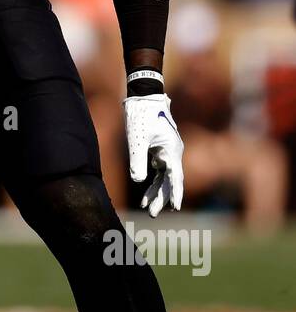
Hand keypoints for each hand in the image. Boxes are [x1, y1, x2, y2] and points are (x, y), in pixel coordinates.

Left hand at [124, 92, 183, 216]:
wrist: (144, 97)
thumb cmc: (141, 116)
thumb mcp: (137, 140)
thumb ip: (138, 160)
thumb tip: (138, 182)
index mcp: (171, 150)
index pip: (175, 177)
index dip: (175, 193)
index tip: (175, 207)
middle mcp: (173, 153)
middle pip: (170, 180)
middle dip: (162, 198)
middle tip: (152, 214)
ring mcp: (167, 152)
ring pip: (165, 177)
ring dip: (157, 192)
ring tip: (148, 209)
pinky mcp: (160, 150)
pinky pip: (159, 171)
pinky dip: (153, 182)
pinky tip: (146, 195)